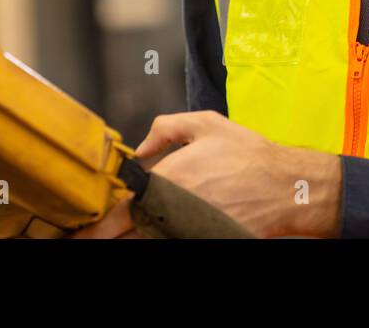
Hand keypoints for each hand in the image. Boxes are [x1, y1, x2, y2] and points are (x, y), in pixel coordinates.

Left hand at [71, 111, 341, 238]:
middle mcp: (174, 210)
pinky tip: (157, 234)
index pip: (122, 212)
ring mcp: (189, 231)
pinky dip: (161, 241)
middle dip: (112, 237)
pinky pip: (173, 245)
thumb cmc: (249, 155)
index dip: (99, 227)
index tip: (82, 233)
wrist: (286, 187)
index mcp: (169, 179)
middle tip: (93, 238)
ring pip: (151, 242)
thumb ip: (165, 128)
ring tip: (123, 235)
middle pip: (131, 236)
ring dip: (137, 238)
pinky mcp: (205, 240)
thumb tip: (141, 147)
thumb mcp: (205, 124)